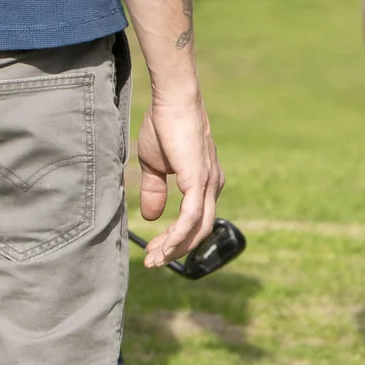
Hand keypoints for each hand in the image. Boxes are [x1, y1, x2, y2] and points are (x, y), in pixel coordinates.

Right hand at [133, 86, 221, 267]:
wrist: (172, 102)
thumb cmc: (165, 127)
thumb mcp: (155, 165)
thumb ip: (155, 191)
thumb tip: (152, 217)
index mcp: (205, 182)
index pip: (196, 220)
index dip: (176, 239)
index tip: (154, 251)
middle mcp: (212, 186)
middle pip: (199, 230)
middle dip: (175, 250)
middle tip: (152, 262)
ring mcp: (209, 184)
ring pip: (198, 229)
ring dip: (175, 248)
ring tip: (153, 259)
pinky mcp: (199, 180)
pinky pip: (191, 218)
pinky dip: (177, 236)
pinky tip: (163, 247)